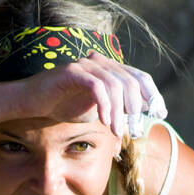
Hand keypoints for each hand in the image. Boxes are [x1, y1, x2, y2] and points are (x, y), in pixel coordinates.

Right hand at [17, 50, 167, 141]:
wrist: (33, 104)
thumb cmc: (63, 108)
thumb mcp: (97, 113)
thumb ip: (117, 114)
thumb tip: (138, 127)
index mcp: (110, 71)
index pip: (140, 77)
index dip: (153, 94)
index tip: (160, 113)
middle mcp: (101, 63)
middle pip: (131, 81)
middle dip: (137, 109)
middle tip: (136, 131)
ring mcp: (86, 65)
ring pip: (116, 84)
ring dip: (120, 112)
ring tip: (116, 132)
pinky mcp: (72, 71)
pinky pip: (97, 86)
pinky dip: (104, 105)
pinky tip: (104, 122)